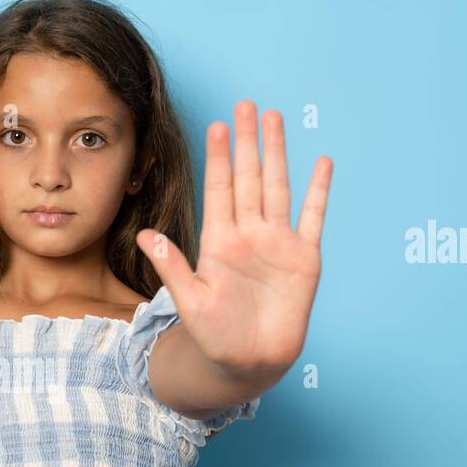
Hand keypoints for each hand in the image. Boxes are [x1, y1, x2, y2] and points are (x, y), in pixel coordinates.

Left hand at [136, 100, 332, 373]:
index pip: (219, 189)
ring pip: (278, 187)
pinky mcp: (304, 259)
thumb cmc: (215, 336)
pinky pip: (313, 218)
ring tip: (275, 118)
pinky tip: (322, 163)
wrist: (248, 363)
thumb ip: (172, 266)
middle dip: (247, 142)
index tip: (217, 125)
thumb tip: (145, 236)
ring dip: (277, 153)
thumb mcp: (190, 301)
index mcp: (219, 242)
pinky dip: (319, 192)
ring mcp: (278, 244)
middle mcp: (249, 235)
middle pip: (249, 178)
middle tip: (245, 104)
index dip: (219, 157)